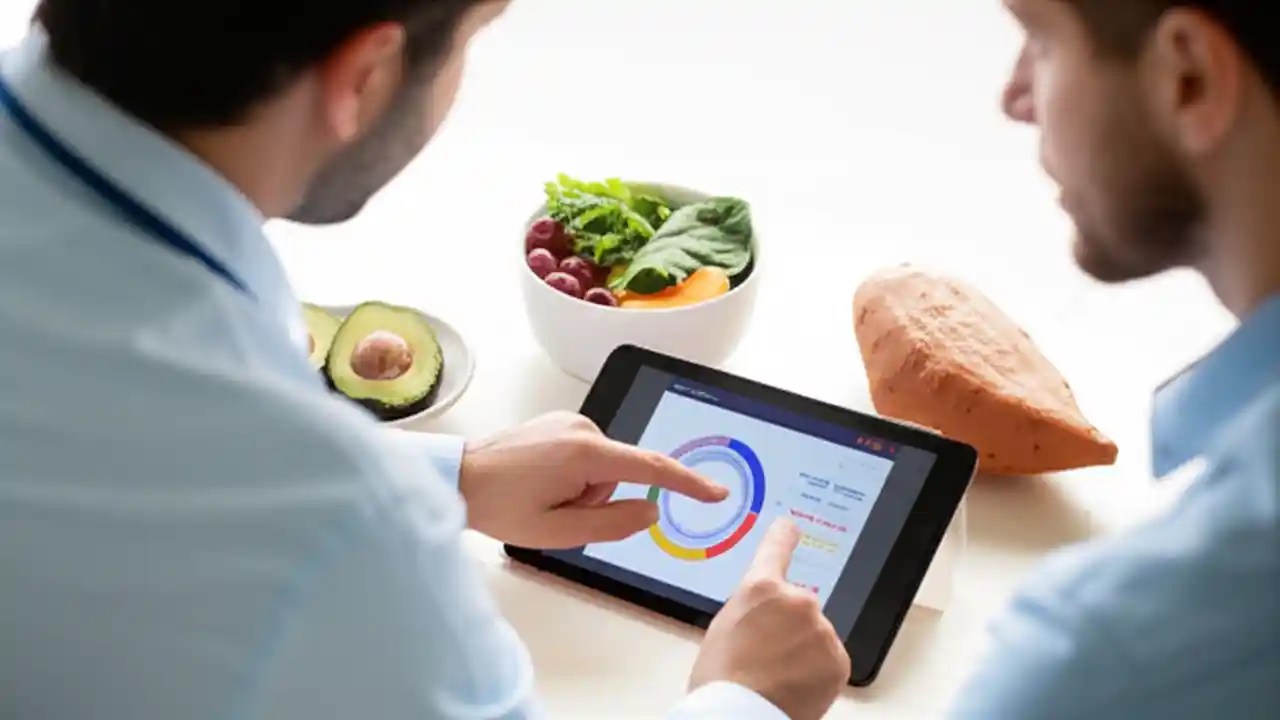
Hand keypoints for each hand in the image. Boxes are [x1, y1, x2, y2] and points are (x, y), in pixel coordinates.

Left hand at [459, 411, 728, 548]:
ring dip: (581, 490)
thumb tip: (651, 510)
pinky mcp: (559, 422)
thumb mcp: (559, 531)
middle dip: (597, 500)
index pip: (651, 468)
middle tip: (552, 512)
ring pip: (602, 469)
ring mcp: (569, 421)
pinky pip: (585, 456)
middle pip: (620, 475)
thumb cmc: (498, 505)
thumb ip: (613, 524)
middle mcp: (582, 427)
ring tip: (539, 496)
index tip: (716, 493)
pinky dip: (572, 476)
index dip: (688, 483)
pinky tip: (538, 481)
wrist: (456, 477)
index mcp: (585, 452)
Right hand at [689, 519, 849, 719]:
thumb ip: (752, 608)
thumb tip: (766, 615)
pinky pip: (828, 659)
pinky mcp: (837, 658)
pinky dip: (816, 671)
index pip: (776, 548)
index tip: (791, 525)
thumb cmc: (719, 678)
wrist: (738, 714)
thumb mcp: (724, 627)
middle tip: (765, 655)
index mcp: (760, 587)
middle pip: (797, 607)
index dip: (784, 535)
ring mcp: (820, 629)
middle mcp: (796, 600)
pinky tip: (794, 684)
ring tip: (776, 675)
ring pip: (815, 635)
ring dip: (803, 650)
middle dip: (788, 626)